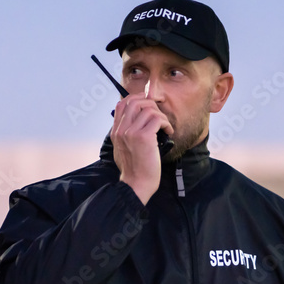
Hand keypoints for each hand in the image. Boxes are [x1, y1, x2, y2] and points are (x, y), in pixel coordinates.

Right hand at [110, 88, 172, 204]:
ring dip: (161, 116)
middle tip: (159, 116)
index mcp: (116, 131)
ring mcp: (131, 133)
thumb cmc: (134, 169)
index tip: (148, 104)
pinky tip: (168, 132)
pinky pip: (158, 119)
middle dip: (151, 104)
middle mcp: (121, 130)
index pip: (122, 103)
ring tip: (165, 127)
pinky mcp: (144, 137)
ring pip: (149, 109)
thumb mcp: (122, 149)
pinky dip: (166, 123)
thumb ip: (125, 134)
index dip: (137, 98)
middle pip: (135, 101)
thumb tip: (136, 121)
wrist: (136, 184)